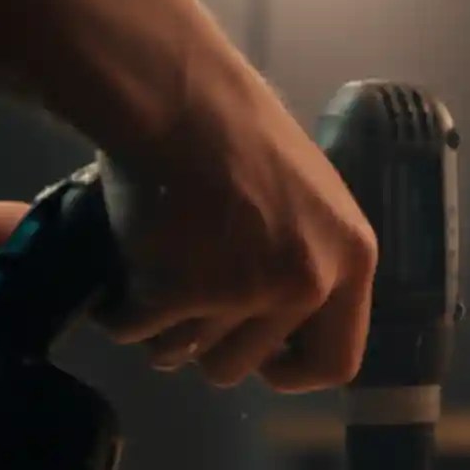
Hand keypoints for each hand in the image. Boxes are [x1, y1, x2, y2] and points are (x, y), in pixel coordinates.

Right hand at [96, 80, 376, 393]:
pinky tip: (123, 266)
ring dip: (160, 326)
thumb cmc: (244, 139)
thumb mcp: (315, 205)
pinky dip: (118, 307)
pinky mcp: (182, 287)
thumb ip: (313, 266)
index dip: (292, 372)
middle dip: (206, 346)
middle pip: (243, 367)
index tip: (262, 361)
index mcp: (351, 261)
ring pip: (184, 354)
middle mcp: (309, 283)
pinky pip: (134, 329)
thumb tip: (288, 332)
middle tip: (186, 302)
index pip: (336, 364)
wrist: (184, 98)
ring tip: (155, 273)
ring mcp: (248, 289)